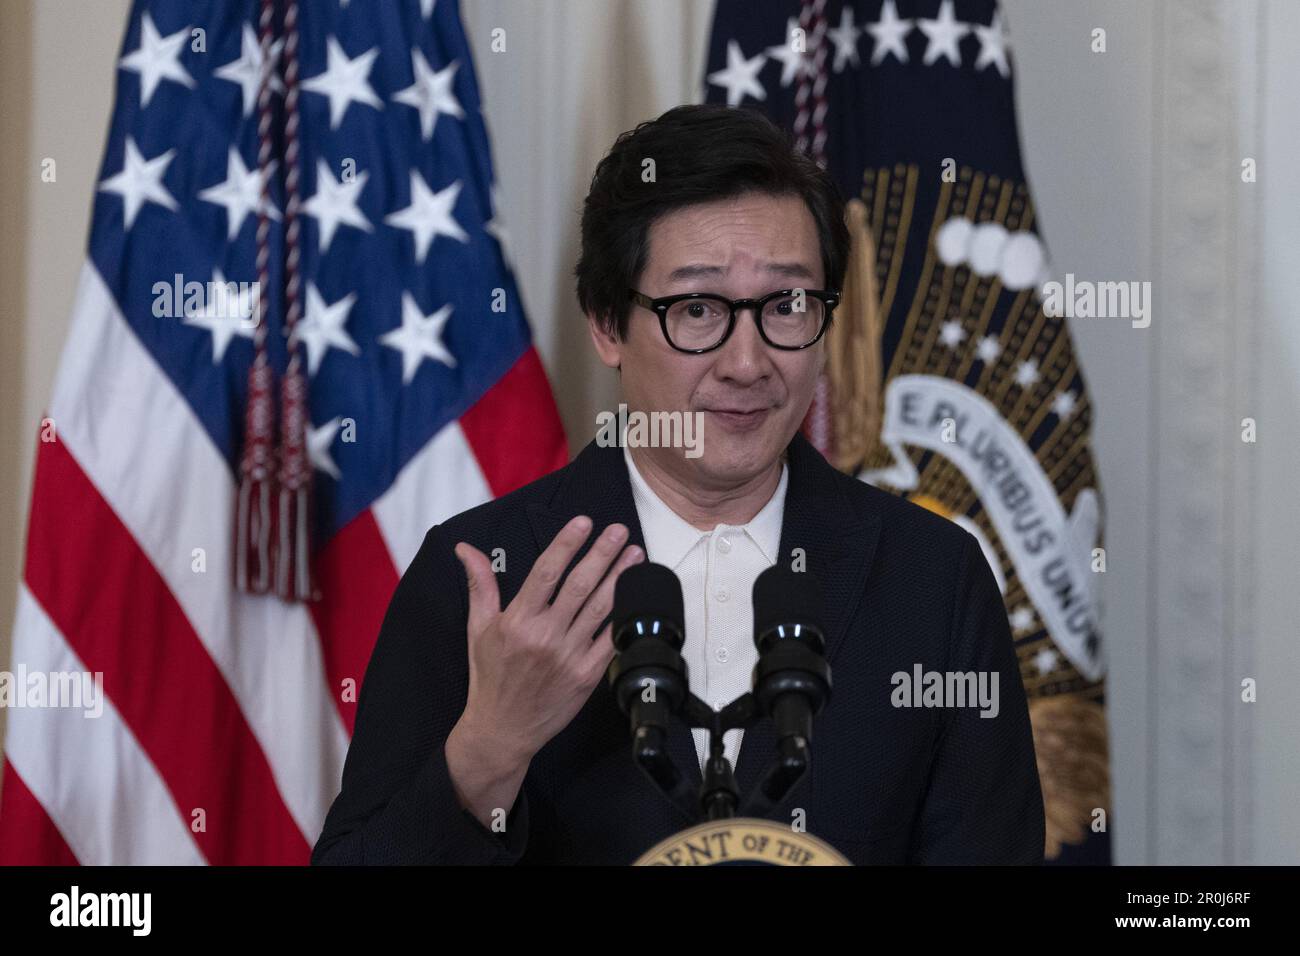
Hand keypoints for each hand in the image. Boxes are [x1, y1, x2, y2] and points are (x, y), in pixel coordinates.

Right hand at [446, 517, 643, 821]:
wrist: (503, 730)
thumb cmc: (489, 676)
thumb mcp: (477, 628)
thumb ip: (480, 584)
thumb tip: (466, 548)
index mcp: (518, 621)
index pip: (546, 572)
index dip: (567, 544)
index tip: (583, 522)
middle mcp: (545, 636)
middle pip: (580, 585)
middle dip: (603, 553)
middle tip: (620, 530)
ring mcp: (569, 656)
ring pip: (601, 608)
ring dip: (620, 578)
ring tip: (635, 555)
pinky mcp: (587, 676)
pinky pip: (611, 640)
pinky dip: (624, 616)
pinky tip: (636, 596)